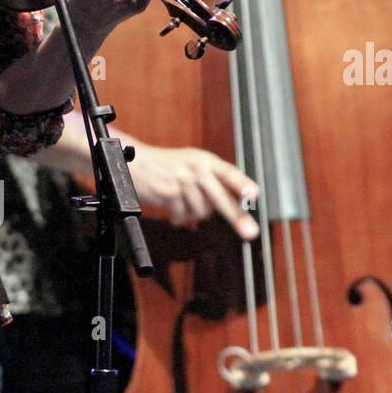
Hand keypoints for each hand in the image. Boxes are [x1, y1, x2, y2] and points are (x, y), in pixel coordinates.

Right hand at [128, 142, 259, 239]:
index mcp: (205, 159)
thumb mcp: (193, 163)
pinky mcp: (168, 194)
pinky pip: (184, 216)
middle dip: (236, 217)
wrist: (136, 163)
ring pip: (202, 212)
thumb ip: (214, 180)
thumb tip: (236, 205)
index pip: (229, 172)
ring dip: (196, 213)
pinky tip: (175, 208)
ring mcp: (181, 182)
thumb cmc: (169, 166)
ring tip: (186, 202)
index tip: (254, 194)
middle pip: (220, 197)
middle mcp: (195, 169)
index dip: (242, 184)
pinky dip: (181, 218)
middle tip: (250, 233)